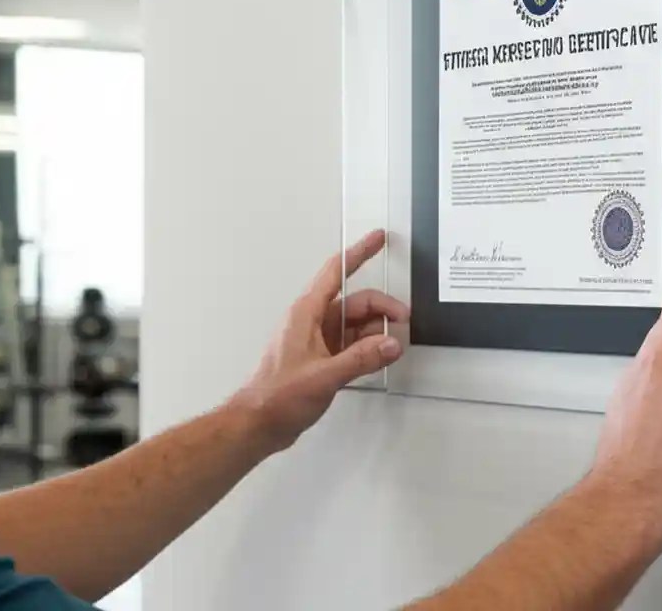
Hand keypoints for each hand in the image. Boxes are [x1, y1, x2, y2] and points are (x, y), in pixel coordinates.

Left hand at [230, 230, 409, 453]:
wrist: (257, 423)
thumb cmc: (277, 396)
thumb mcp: (324, 376)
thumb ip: (361, 359)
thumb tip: (392, 344)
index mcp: (307, 313)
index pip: (336, 272)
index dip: (359, 252)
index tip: (378, 238)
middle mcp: (313, 321)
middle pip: (355, 301)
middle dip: (382, 307)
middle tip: (404, 319)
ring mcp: (318, 340)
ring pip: (356, 324)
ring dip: (377, 331)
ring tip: (393, 347)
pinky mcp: (322, 358)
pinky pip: (352, 343)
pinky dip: (368, 347)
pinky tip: (380, 357)